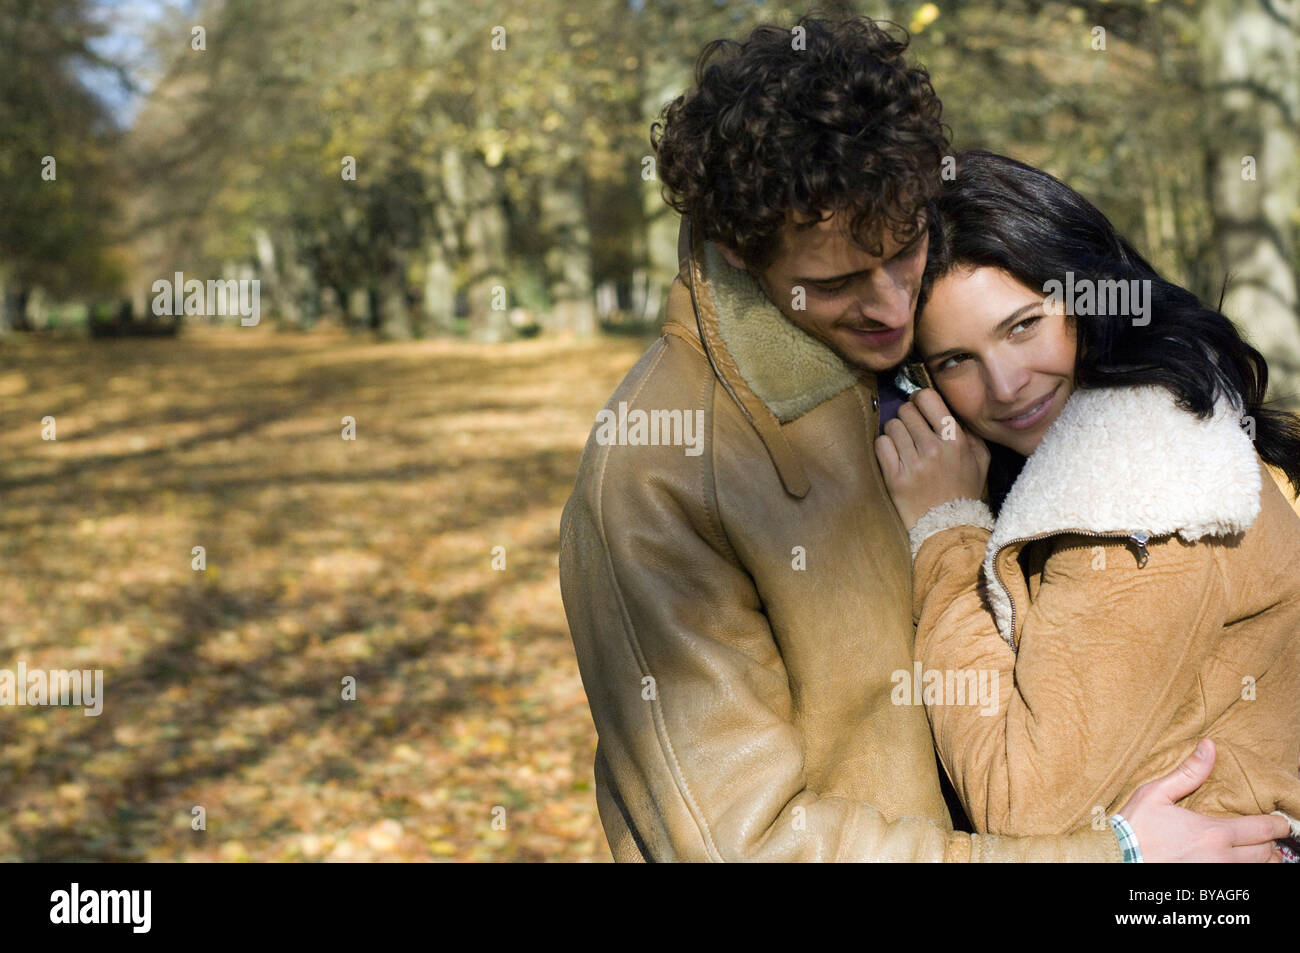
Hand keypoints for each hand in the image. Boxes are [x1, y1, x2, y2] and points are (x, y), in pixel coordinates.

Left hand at [873, 388, 989, 530]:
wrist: (949, 526)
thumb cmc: (965, 489)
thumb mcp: (980, 458)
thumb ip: (967, 430)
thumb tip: (945, 407)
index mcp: (955, 440)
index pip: (927, 398)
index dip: (919, 399)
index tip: (919, 407)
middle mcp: (933, 449)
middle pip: (906, 410)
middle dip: (907, 416)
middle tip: (911, 428)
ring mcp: (913, 464)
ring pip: (892, 426)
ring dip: (896, 431)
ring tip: (904, 443)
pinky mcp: (895, 478)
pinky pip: (881, 445)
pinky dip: (885, 446)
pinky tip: (894, 454)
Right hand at [1119, 739, 1288, 861]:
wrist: (1119, 857)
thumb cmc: (1135, 826)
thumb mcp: (1157, 793)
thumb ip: (1189, 772)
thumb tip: (1210, 746)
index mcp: (1213, 832)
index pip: (1263, 830)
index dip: (1278, 824)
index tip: (1280, 820)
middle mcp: (1221, 857)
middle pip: (1265, 852)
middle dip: (1270, 841)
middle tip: (1266, 832)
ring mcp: (1216, 874)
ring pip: (1256, 869)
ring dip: (1261, 858)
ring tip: (1258, 848)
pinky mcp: (1208, 884)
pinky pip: (1240, 878)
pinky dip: (1246, 868)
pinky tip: (1239, 861)